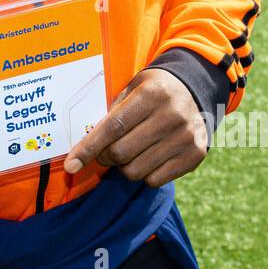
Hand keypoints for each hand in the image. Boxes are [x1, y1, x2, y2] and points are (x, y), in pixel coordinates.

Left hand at [63, 67, 209, 186]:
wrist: (196, 89)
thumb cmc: (154, 90)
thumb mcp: (133, 88)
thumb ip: (111, 113)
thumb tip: (85, 146)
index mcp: (152, 95)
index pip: (113, 127)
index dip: (88, 148)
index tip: (70, 165)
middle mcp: (172, 116)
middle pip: (121, 153)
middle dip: (104, 157)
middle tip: (105, 152)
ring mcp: (186, 138)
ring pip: (135, 171)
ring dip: (124, 167)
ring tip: (130, 152)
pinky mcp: (195, 156)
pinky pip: (154, 180)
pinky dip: (144, 174)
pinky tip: (149, 157)